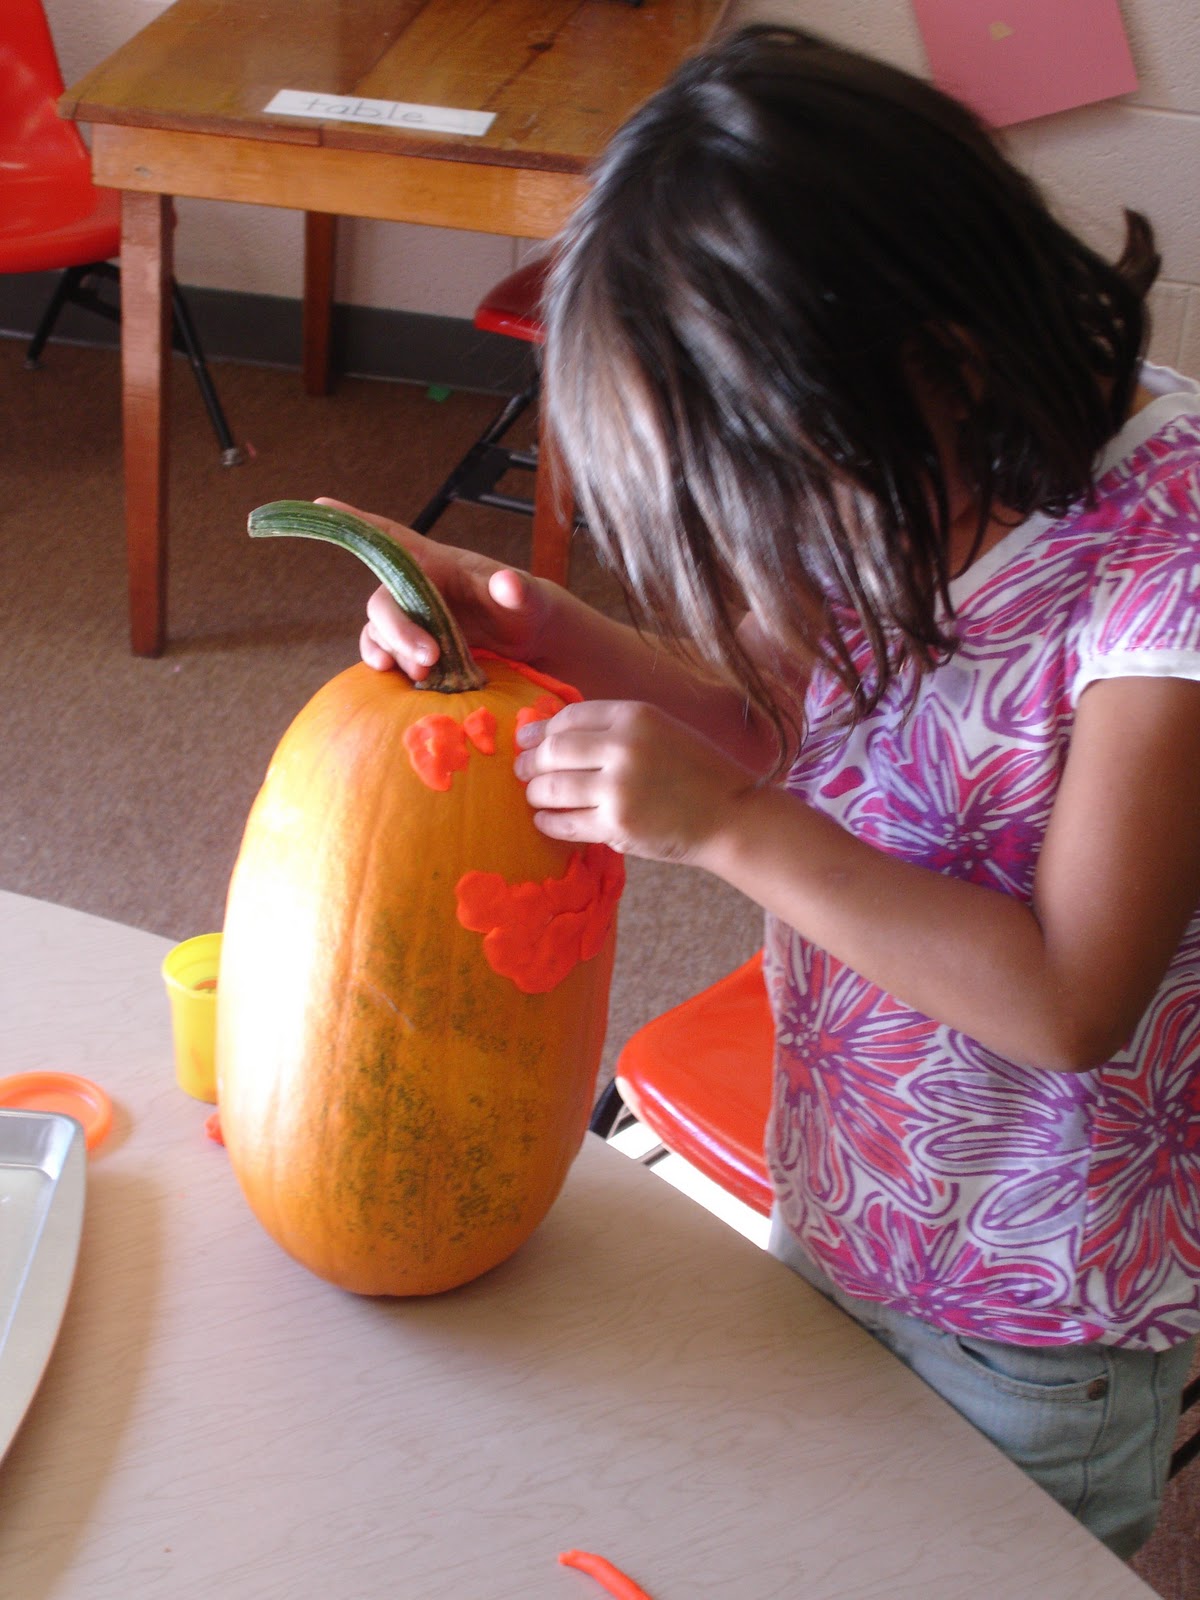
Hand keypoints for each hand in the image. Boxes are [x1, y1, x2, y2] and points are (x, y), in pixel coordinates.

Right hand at [325, 498, 551, 681]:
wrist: (529, 641)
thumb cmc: (526, 607)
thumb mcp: (529, 597)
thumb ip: (519, 590)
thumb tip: (507, 582)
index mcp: (435, 562)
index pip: (390, 537)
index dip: (355, 521)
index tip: (321, 505)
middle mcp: (414, 588)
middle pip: (383, 603)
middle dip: (398, 631)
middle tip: (429, 658)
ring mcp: (411, 619)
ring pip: (380, 633)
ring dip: (395, 654)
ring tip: (425, 673)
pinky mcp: (412, 647)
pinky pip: (385, 655)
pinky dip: (389, 668)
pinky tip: (404, 681)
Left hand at [513, 700, 760, 864]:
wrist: (731, 816)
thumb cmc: (696, 773)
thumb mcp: (660, 731)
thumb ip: (614, 729)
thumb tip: (550, 733)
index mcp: (635, 715)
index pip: (568, 718)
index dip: (540, 730)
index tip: (526, 740)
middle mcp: (624, 746)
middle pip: (552, 751)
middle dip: (528, 763)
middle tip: (521, 771)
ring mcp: (619, 787)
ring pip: (551, 787)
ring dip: (535, 794)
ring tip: (535, 797)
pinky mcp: (617, 825)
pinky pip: (565, 822)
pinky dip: (549, 822)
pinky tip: (546, 821)